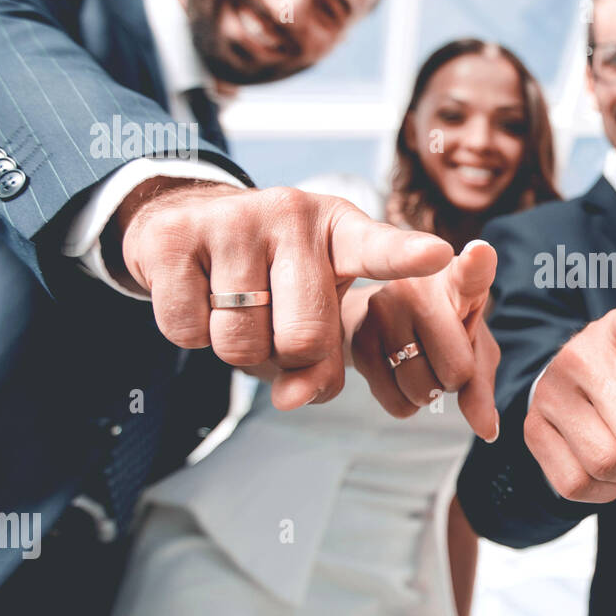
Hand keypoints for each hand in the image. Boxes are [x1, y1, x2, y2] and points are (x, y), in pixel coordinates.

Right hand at [117, 180, 453, 409]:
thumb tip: (294, 400)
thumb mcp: (314, 295)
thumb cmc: (271, 270)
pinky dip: (194, 334)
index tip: (441, 255)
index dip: (407, 256)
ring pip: (242, 343)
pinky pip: (189, 331)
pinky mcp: (174, 239)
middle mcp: (290, 214)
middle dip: (290, 360)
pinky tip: (199, 298)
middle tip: (278, 334)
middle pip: (304, 338)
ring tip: (239, 312)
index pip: (378, 248)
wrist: (185, 219)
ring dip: (240, 352)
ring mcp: (232, 222)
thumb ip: (324, 356)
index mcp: (339, 229)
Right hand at [349, 239, 500, 441]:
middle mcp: (418, 287)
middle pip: (455, 371)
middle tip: (442, 357)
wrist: (382, 318)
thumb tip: (488, 431)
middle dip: (454, 380)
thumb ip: (483, 386)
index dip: (477, 265)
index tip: (480, 254)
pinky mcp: (358, 338)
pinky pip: (396, 402)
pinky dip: (406, 404)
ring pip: (423, 391)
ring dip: (428, 394)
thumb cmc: (445, 331)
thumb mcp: (473, 351)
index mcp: (458, 281)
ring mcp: (383, 308)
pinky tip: (398, 373)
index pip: (472, 273)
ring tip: (418, 362)